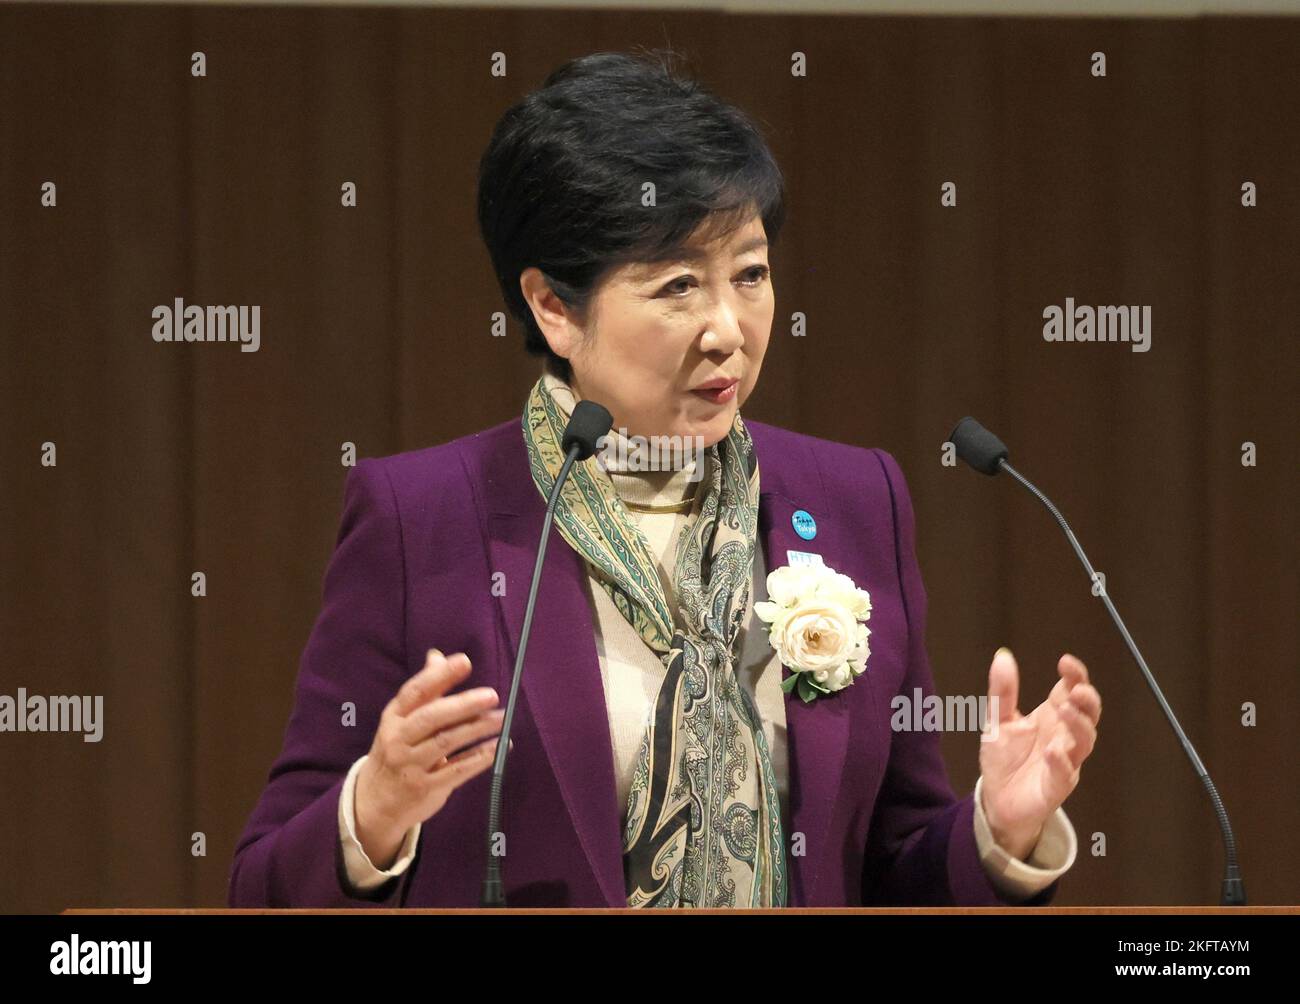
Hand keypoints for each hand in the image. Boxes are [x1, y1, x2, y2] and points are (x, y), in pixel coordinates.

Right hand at [354, 648, 506, 868]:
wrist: (374, 802)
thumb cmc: (396, 751)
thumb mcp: (401, 721)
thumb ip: (425, 691)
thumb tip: (437, 655)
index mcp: (393, 717)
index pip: (416, 692)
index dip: (440, 676)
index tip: (465, 662)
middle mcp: (399, 739)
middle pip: (432, 717)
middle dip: (463, 704)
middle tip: (492, 695)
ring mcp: (411, 765)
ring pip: (447, 742)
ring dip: (478, 728)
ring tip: (502, 718)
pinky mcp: (426, 788)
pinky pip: (457, 770)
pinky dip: (479, 758)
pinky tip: (498, 746)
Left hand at [978, 648, 1100, 860]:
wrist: (997, 800)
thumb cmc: (1004, 759)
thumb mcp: (998, 720)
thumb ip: (1002, 691)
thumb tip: (1003, 656)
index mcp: (1052, 716)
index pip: (1071, 690)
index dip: (1075, 676)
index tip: (1065, 662)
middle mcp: (1064, 737)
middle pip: (1088, 715)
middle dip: (1087, 700)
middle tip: (1076, 689)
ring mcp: (1065, 761)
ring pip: (1085, 742)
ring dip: (1078, 725)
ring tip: (1065, 710)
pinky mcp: (1056, 787)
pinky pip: (1066, 774)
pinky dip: (1062, 762)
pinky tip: (1054, 751)